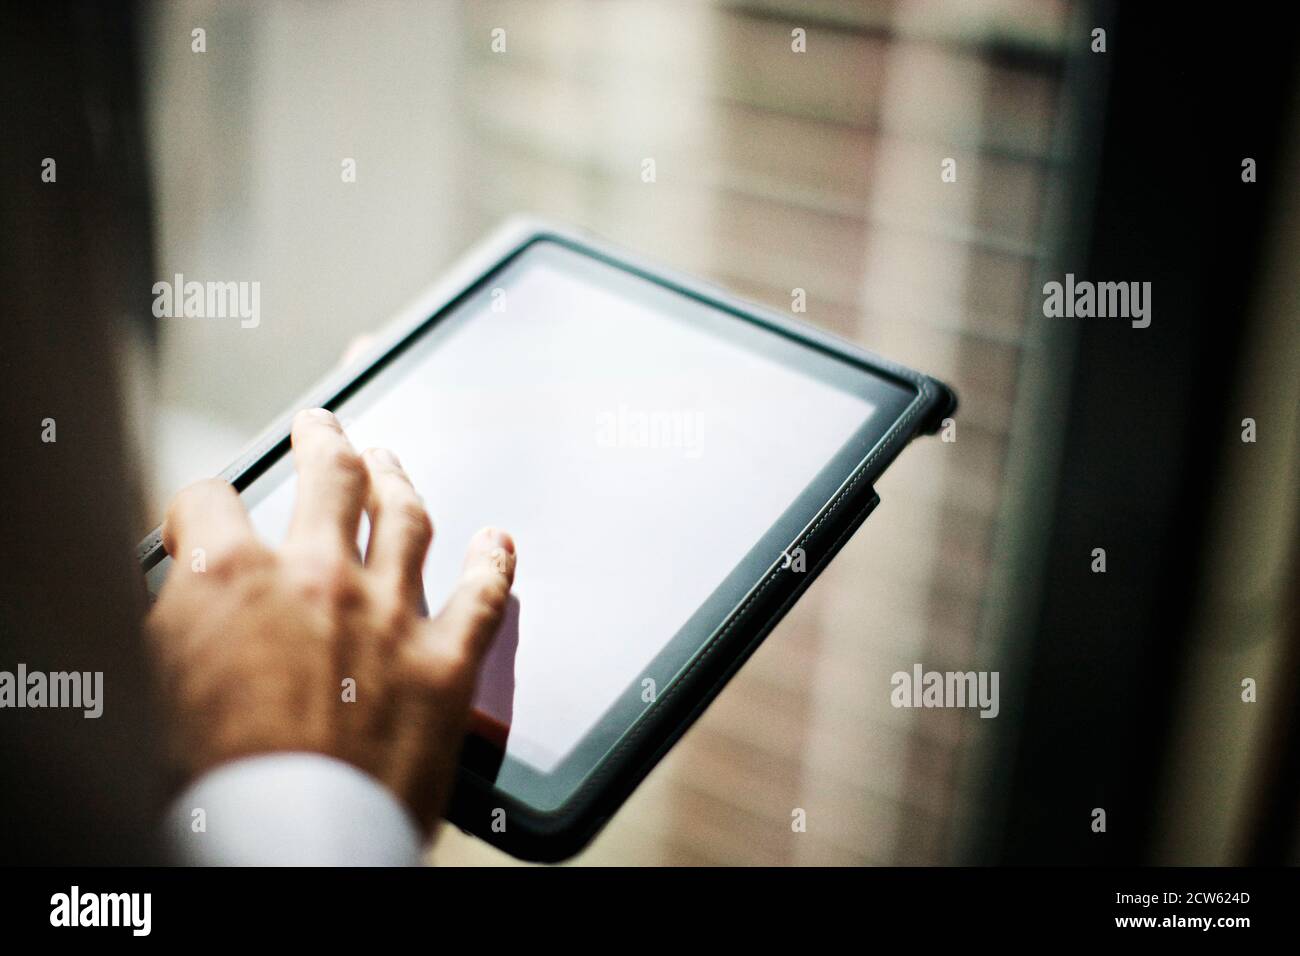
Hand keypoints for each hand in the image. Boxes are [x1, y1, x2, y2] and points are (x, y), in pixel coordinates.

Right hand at [146, 407, 515, 834]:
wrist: (286, 846)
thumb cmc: (212, 783)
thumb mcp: (155, 686)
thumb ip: (178, 623)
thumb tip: (191, 598)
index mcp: (233, 582)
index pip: (210, 504)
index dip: (200, 507)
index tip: (206, 516)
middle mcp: (319, 580)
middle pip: (330, 478)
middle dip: (324, 441)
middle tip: (324, 425)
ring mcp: (390, 615)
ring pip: (406, 518)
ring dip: (400, 480)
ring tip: (394, 462)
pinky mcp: (445, 663)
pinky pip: (483, 598)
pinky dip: (495, 565)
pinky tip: (499, 541)